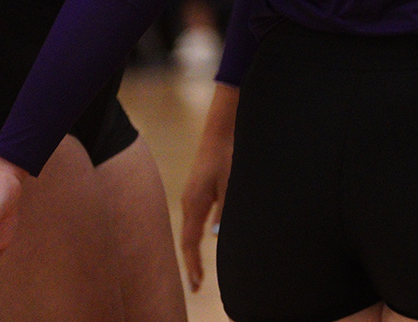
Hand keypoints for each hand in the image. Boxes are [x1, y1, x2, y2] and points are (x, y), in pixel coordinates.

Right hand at [179, 84, 237, 291]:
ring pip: (189, 230)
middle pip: (186, 240)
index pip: (190, 242)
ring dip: (192, 251)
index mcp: (194, 204)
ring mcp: (190, 197)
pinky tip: (199, 242)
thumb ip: (224, 211)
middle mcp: (188, 203)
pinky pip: (192, 220)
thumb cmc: (227, 157)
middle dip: (191, 263)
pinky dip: (194, 237)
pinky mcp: (196, 191)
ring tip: (197, 271)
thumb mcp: (230, 184)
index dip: (193, 264)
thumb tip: (216, 236)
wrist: (220, 133)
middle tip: (196, 285)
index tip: (196, 282)